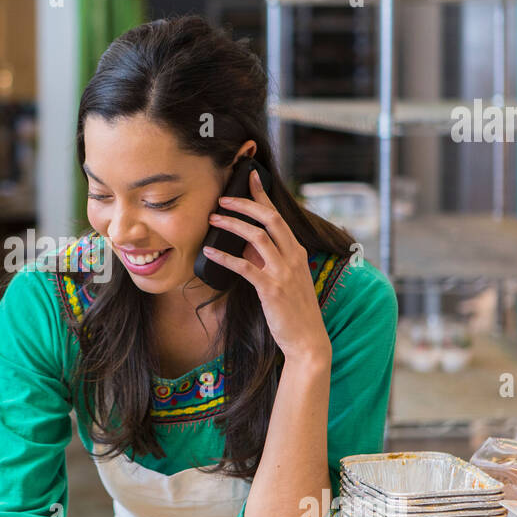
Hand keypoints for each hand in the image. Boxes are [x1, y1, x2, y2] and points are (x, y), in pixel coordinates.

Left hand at [201, 168, 330, 364]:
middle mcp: (293, 257)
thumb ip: (267, 259)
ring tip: (212, 219)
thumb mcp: (284, 278)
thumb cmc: (293, 309)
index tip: (251, 177)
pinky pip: (244, 267)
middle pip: (270, 219)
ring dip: (232, 225)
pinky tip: (210, 252)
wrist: (307, 338)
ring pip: (256, 237)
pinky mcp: (271, 289)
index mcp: (297, 252)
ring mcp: (283, 272)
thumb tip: (244, 243)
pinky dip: (224, 256)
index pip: (279, 216)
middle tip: (222, 198)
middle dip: (245, 204)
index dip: (263, 196)